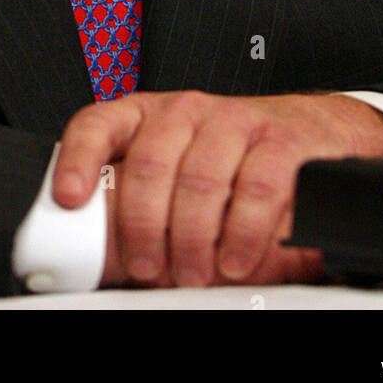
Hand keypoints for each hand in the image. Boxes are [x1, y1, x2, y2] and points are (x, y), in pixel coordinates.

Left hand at [54, 91, 382, 288]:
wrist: (314, 139)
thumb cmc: (236, 168)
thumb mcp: (179, 185)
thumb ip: (144, 214)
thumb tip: (97, 262)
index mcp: (149, 118)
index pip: (99, 123)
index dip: (78, 159)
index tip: (68, 197)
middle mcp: (187, 111)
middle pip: (149, 163)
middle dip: (145, 227)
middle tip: (151, 268)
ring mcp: (234, 118)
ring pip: (199, 178)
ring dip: (195, 238)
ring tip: (197, 271)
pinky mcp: (280, 137)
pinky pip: (257, 188)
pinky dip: (244, 233)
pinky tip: (237, 257)